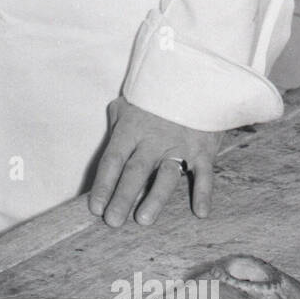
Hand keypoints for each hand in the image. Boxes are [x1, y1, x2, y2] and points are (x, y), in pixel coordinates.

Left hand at [88, 96, 221, 227]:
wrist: (194, 76)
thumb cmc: (156, 91)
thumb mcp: (129, 100)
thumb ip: (117, 121)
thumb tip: (108, 136)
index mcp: (131, 128)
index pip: (112, 160)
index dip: (103, 184)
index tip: (94, 207)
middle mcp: (153, 139)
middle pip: (134, 172)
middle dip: (122, 198)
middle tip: (112, 222)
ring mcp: (179, 145)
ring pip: (165, 176)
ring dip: (154, 198)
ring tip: (143, 220)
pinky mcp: (203, 149)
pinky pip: (204, 174)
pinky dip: (204, 192)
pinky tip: (200, 212)